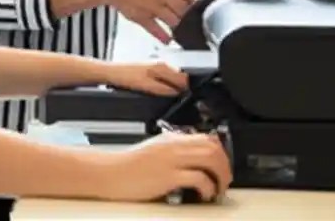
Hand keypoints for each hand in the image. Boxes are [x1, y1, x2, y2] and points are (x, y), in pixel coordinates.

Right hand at [96, 133, 232, 202]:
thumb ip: (174, 151)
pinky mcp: (168, 176)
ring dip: (220, 176)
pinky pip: (198, 178)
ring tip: (217, 189)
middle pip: (213, 148)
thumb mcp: (154, 150)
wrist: (109, 173)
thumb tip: (194, 159)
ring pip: (210, 159)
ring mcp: (172, 160)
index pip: (207, 138)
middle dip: (225, 166)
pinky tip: (204, 195)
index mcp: (172, 139)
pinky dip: (208, 188)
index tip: (222, 166)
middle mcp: (174, 146)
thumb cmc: (128, 166)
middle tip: (224, 181)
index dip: (221, 153)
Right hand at [105, 0, 195, 43]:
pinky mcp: (142, 18)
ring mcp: (153, 6)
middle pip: (184, 9)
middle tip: (188, 18)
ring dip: (178, 27)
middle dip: (188, 15)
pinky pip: (158, 31)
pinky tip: (168, 39)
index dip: (193, 1)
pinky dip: (165, 37)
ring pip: (174, 21)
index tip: (193, 5)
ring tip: (180, 29)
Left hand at [105, 61, 187, 95]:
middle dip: (183, 88)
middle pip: (180, 77)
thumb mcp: (147, 87)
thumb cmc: (126, 77)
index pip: (184, 78)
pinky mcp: (151, 70)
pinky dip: (167, 85)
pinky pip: (165, 78)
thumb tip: (178, 93)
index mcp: (163, 67)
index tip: (189, 98)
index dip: (188, 89)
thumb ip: (164, 89)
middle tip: (183, 100)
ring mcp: (156, 66)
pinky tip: (163, 92)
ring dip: (175, 87)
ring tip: (173, 97)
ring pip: (173, 78)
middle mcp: (161, 64)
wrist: (111, 73)